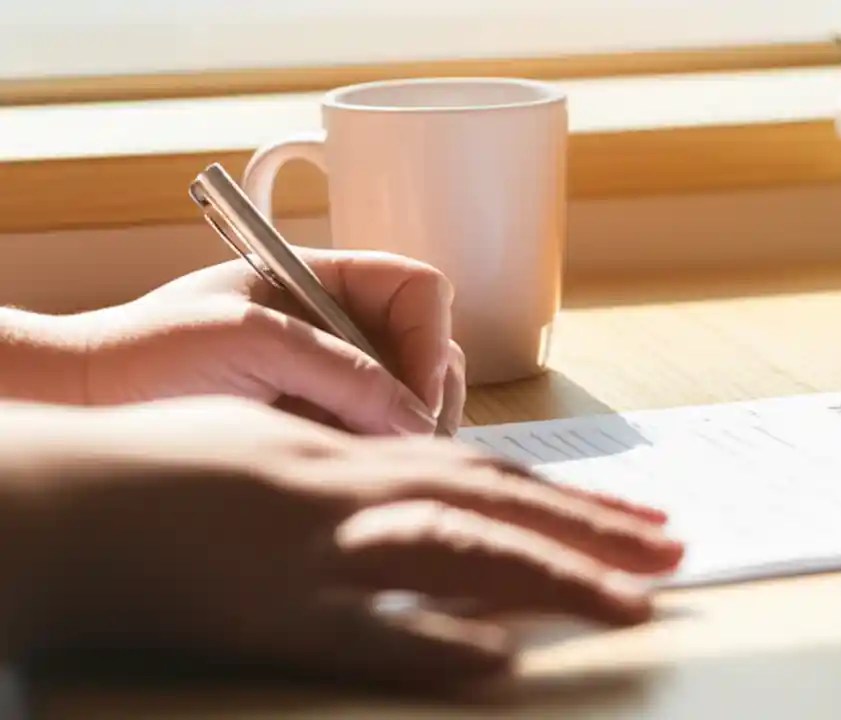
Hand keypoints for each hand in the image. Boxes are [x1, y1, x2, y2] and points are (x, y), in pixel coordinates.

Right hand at [2, 397, 680, 688]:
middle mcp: (355, 494)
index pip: (492, 475)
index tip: (643, 518)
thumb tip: (420, 483)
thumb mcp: (277, 446)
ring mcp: (320, 553)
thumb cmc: (165, 464)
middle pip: (499, 507)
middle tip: (679, 551)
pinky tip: (503, 667)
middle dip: (597, 532)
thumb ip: (355, 469)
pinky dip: (438, 649)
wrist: (68, 498)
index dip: (574, 498)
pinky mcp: (275, 617)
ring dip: (554, 579)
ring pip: (461, 555)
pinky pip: (371, 636)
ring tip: (633, 605)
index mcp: (358, 456)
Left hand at [75, 249, 465, 435]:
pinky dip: (382, 458)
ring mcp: (336, 381)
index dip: (429, 338)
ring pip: (417, 403)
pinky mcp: (324, 427)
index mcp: (326, 283)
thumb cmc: (151, 350)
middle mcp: (341, 330)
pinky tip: (346, 468)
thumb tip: (414, 417)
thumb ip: (339, 370)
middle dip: (427, 395)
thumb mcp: (250, 342)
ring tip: (361, 455)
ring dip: (407, 432)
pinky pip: (383, 442)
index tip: (412, 392)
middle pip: (433, 350)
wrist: (91, 399)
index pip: (419, 290)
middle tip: (399, 439)